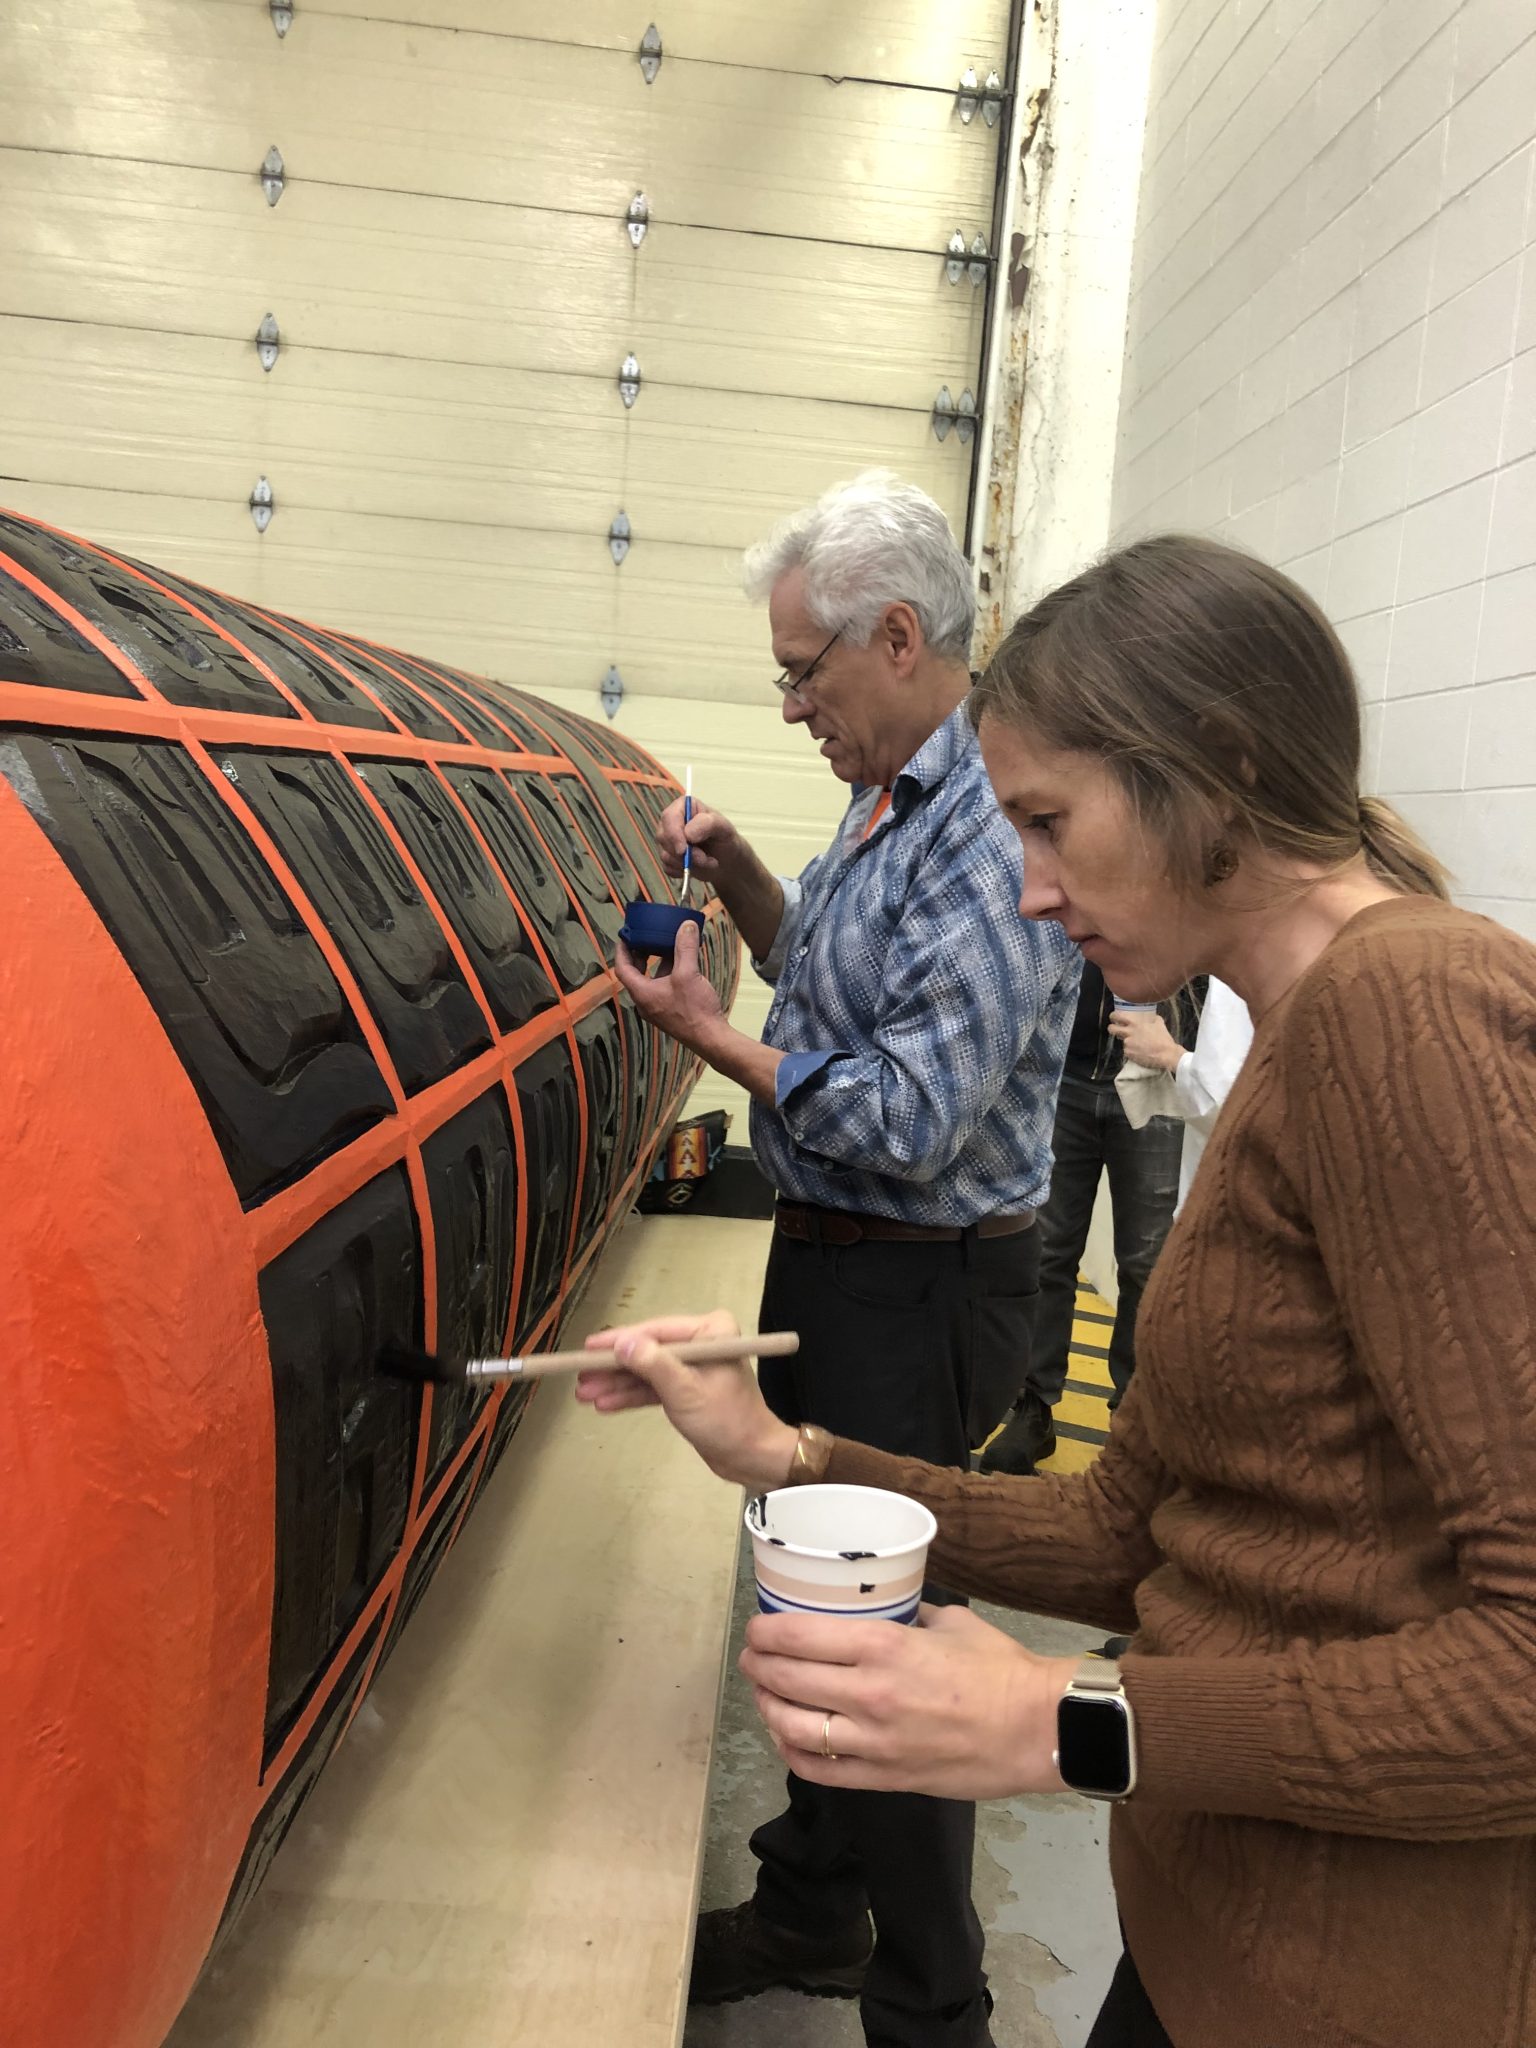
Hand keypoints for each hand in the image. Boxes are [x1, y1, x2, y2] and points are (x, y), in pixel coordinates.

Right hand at [574, 1310, 798, 1490]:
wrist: (751, 1457)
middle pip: (647, 1350)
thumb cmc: (726, 1420)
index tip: (587, 1348)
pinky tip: (604, 1403)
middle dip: (614, 1366)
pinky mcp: (686, 1389)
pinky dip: (630, 1396)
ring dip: (616, 1383)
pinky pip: (652, 1388)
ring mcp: (692, 1367)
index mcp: (710, 1331)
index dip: (619, 1340)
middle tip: (579, 1377)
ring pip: (646, 1371)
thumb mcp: (685, 1391)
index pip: (655, 1330)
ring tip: (584, 1395)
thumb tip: (621, 1342)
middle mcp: (701, 1342)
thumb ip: (652, 1364)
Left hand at [612, 919, 726, 1053]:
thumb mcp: (688, 973)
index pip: (622, 968)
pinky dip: (668, 973)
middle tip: (645, 938)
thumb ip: (685, 947)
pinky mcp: (670, 1010)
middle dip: (640, 954)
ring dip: (656, 963)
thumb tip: (686, 926)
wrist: (710, 1037)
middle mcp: (645, 1002)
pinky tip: (682, 964)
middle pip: (635, 974)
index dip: (622, 950)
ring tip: (666, 946)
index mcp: (642, 993)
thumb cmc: (695, 1011)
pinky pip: (663, 987)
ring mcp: (658, 1008)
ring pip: (651, 980)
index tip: (625, 936)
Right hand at [655, 794, 742, 881]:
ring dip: (687, 864)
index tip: (683, 850)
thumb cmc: (725, 838)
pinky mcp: (667, 856)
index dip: (674, 835)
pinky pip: (668, 867)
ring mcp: (668, 840)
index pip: (669, 818)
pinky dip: (683, 871)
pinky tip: (696, 866)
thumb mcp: (723, 828)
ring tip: (706, 860)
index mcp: (683, 807)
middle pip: (664, 837)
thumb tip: (688, 833)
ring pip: (666, 855)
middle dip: (685, 853)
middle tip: (704, 858)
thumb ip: (707, 825)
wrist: (726, 859)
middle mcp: (672, 822)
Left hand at [740, 1605, 1076, 1800]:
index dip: (765, 1632)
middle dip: (758, 1666)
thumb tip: (891, 1609)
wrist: (1038, 1729)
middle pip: (787, 1680)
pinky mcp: (885, 1778)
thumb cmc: (1000, 1669)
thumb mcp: (952, 1622)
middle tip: (753, 1657)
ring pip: (793, 1728)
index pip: (798, 1637)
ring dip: (768, 1709)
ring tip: (765, 1695)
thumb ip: (912, 1616)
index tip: (756, 1627)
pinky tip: (788, 1738)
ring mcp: (874, 1743)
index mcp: (884, 1648)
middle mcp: (869, 1695)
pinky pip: (821, 1771)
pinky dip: (794, 1753)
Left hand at [1108, 1008, 1182, 1070]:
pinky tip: (1140, 1052)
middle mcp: (1128, 1032)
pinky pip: (1126, 1051)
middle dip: (1112, 1028)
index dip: (1114, 1016)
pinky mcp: (1128, 1053)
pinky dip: (1131, 1051)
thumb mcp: (1159, 1023)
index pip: (1117, 1016)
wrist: (1166, 1054)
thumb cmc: (1163, 1038)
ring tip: (1138, 1045)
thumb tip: (1151, 1017)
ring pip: (1122, 1041)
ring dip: (1127, 1042)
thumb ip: (1152, 1019)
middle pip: (1112, 1029)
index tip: (1114, 1017)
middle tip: (1116, 1030)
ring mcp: (1127, 1043)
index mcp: (1135, 1023)